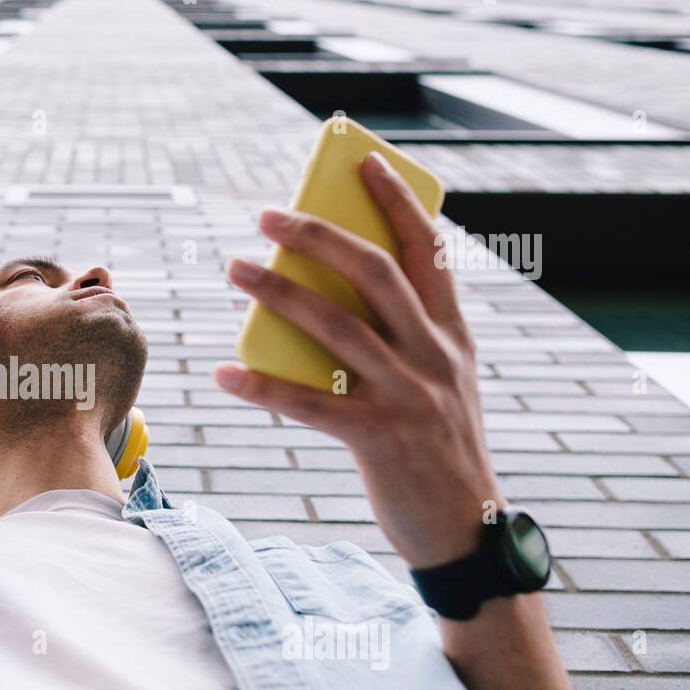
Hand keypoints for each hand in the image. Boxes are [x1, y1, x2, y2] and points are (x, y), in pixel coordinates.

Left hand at [214, 151, 502, 569]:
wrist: (465, 527)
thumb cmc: (436, 446)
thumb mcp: (437, 383)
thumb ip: (396, 340)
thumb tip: (317, 299)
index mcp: (452, 334)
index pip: (428, 250)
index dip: (396, 202)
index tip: (363, 163)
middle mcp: (435, 355)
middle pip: (374, 273)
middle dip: (318, 235)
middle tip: (266, 215)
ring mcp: (409, 395)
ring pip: (336, 326)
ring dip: (278, 291)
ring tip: (235, 268)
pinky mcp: (379, 438)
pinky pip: (307, 403)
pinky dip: (261, 385)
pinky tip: (224, 372)